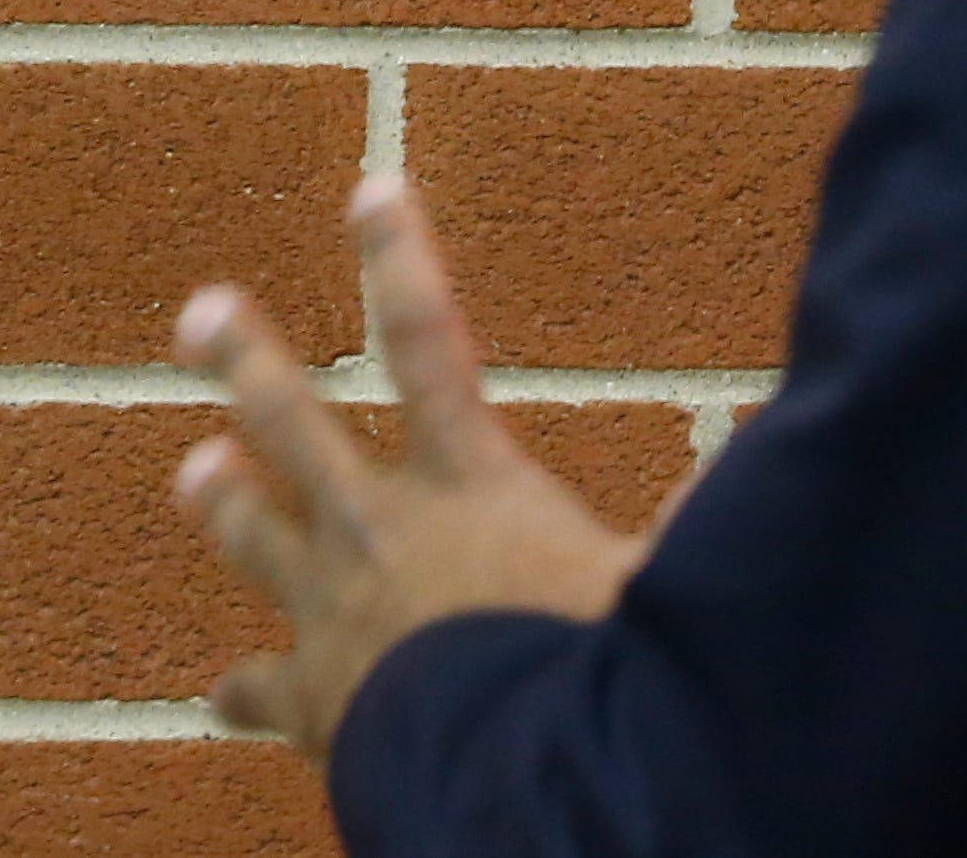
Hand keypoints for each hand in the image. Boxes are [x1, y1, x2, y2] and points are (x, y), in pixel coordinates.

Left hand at [172, 172, 651, 756]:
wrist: (506, 779)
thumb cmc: (591, 679)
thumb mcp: (658, 586)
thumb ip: (697, 514)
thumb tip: (772, 432)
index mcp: (471, 490)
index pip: (428, 345)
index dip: (398, 259)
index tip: (371, 186)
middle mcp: (384, 532)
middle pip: (295, 422)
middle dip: (246, 361)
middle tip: (200, 311)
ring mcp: (334, 612)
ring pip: (257, 535)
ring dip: (224, 501)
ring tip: (194, 468)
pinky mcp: (313, 700)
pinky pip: (263, 691)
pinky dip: (246, 692)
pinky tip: (220, 696)